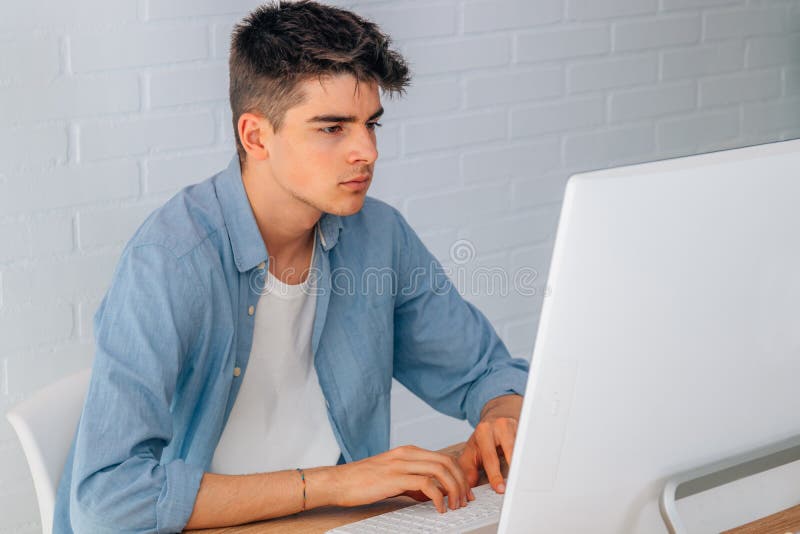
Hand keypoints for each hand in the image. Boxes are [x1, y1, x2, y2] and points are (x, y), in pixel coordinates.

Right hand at [330, 445, 472, 512]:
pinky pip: (427, 484)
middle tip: (465, 500)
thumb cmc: (362, 482)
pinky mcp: (395, 477)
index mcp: (408, 451)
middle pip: (447, 462)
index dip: (459, 475)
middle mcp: (407, 454)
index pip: (444, 457)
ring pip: (441, 470)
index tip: (465, 491)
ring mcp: (401, 464)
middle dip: (461, 482)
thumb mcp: (393, 478)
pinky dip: (439, 497)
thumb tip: (431, 494)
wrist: (339, 482)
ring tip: (454, 506)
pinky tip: (438, 508)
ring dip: (453, 490)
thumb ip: (413, 482)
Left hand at [458, 394, 521, 493]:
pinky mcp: (526, 429)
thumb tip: (468, 487)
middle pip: (511, 451)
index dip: (495, 475)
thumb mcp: (471, 450)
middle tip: (516, 486)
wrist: (496, 417)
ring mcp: (515, 425)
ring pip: (522, 448)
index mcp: (484, 431)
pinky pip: (529, 446)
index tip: (500, 489)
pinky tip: (532, 469)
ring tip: (527, 480)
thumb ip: (468, 468)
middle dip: (514, 470)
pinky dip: (530, 458)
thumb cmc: (484, 437)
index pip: (490, 457)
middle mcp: (500, 425)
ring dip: (525, 464)